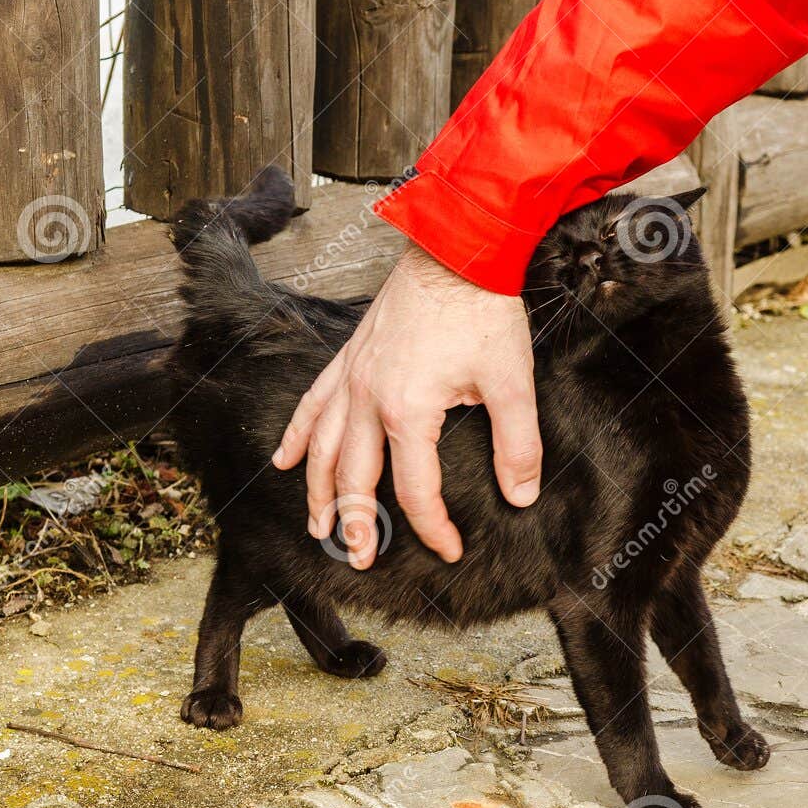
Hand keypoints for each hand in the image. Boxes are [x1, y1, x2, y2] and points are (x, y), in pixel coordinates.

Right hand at [272, 242, 541, 568]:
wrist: (457, 249)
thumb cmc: (482, 309)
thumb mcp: (512, 382)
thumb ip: (518, 446)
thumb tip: (521, 494)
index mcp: (408, 411)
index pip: (416, 490)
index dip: (433, 529)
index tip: (449, 550)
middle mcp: (369, 398)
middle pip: (353, 477)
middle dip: (355, 524)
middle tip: (357, 558)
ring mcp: (354, 376)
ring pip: (322, 447)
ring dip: (317, 491)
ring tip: (317, 525)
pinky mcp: (350, 357)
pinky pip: (313, 403)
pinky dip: (298, 433)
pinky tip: (285, 458)